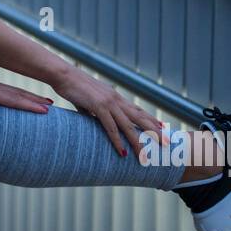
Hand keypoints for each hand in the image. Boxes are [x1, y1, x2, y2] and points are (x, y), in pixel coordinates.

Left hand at [0, 52, 52, 139]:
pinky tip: (16, 95)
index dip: (30, 105)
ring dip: (29, 96)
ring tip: (43, 100)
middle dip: (35, 101)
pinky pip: (5, 89)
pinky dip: (17, 93)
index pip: (14, 99)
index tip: (47, 110)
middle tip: (53, 107)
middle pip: (19, 94)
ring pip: (14, 90)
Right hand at [48, 65, 170, 158]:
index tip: (163, 129)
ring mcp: (108, 103)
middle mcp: (116, 100)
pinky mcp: (98, 106)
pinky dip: (117, 140)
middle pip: (140, 118)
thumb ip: (93, 110)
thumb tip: (91, 118)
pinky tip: (122, 151)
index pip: (138, 110)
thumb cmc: (73, 86)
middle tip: (167, 143)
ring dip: (138, 142)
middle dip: (155, 131)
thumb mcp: (88, 100)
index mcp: (115, 97)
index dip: (151, 120)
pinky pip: (110, 126)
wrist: (63, 75)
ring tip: (145, 156)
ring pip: (128, 126)